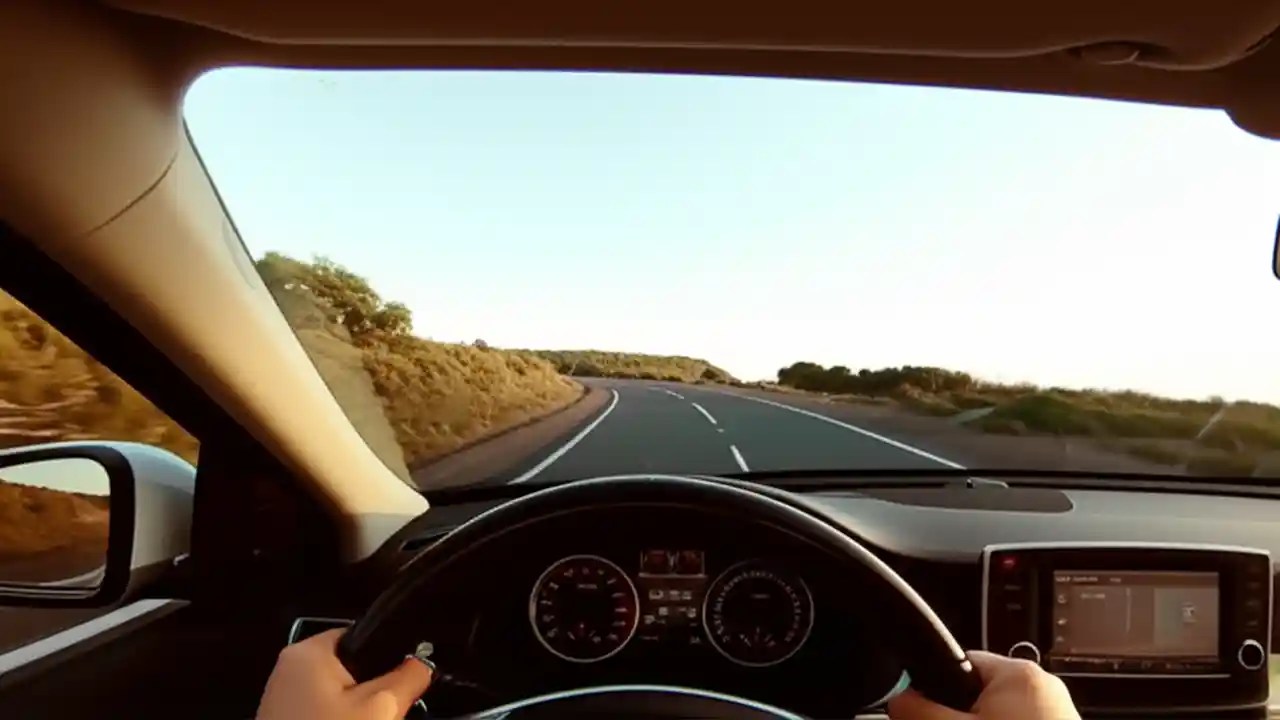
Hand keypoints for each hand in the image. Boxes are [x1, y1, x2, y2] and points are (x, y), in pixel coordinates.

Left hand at [256, 629, 433, 719]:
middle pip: (352, 668)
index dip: (389, 657)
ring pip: (339, 696)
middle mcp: (290, 668)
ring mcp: (282, 698)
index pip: (362, 636)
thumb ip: (409, 678)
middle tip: (386, 714)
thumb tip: (423, 663)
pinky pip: (324, 713)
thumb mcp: (381, 709)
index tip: (402, 683)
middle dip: (374, 691)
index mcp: (309, 652)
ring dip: (359, 713)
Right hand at [888, 651, 1079, 719]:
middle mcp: (1043, 687)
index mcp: (1017, 673)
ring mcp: (1058, 715)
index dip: (938, 689)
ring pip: (1001, 717)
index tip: (927, 714)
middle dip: (961, 717)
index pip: (961, 662)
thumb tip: (898, 699)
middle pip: (980, 694)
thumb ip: (922, 712)